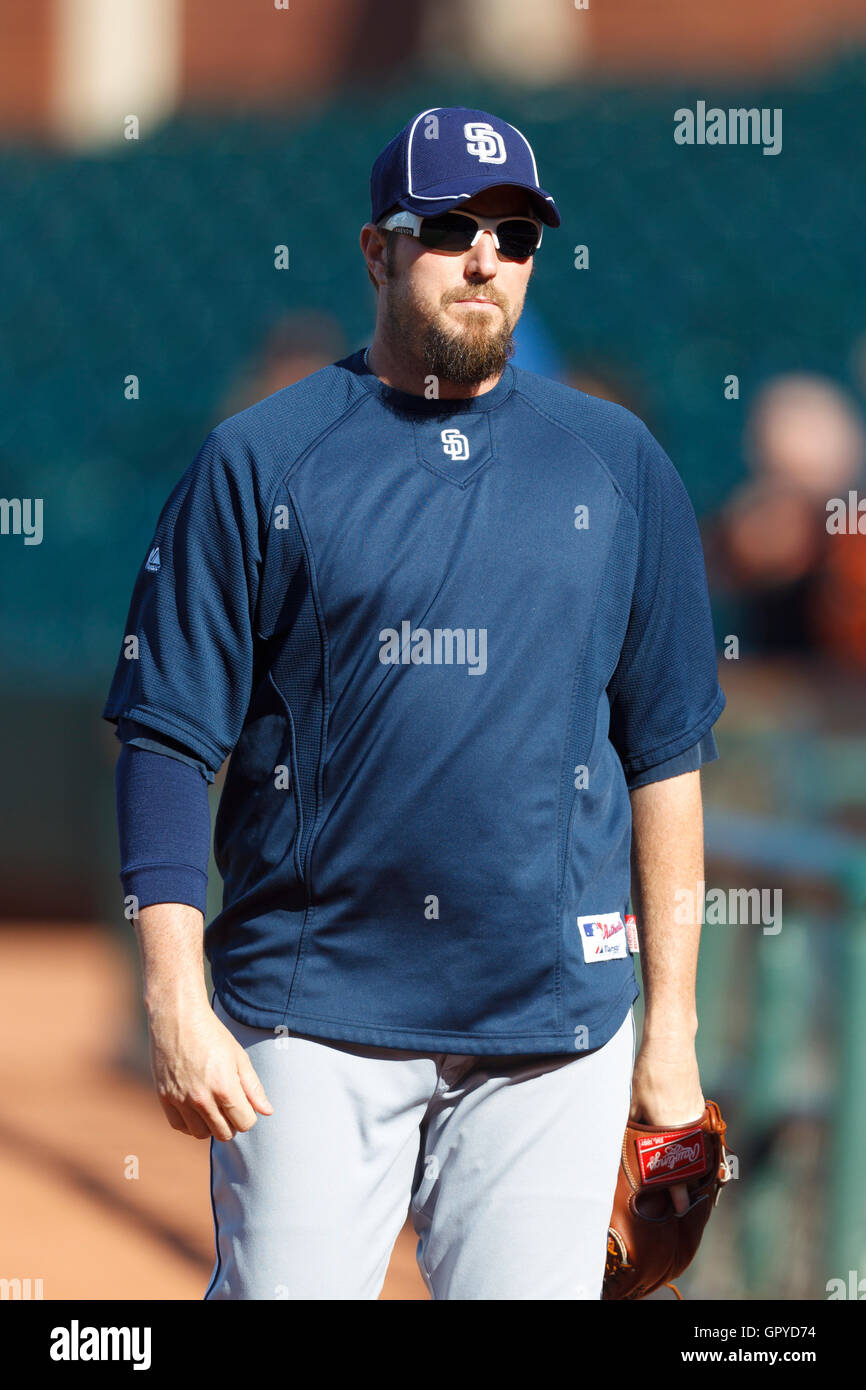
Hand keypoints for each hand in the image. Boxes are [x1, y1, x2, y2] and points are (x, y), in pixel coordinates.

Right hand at [146, 994, 273, 1141]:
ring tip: (212, 1104)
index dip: (249, 1115)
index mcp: (224, 1087)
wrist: (177, 1017)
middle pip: (224, 1133)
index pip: (245, 1124)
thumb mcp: (239, 1057)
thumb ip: (253, 1087)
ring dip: (210, 1124)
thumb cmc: (212, 1034)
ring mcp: (180, 1100)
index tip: (244, 1102)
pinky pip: (179, 1126)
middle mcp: (201, 1098)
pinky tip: (196, 1107)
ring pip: (201, 1134)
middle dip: (232, 1122)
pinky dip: (189, 1122)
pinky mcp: (164, 1097)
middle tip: (229, 1103)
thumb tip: (267, 1112)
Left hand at [629, 1035, 704, 1214]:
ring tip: (687, 1180)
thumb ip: (635, 1128)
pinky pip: (697, 1132)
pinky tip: (686, 1148)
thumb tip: (629, 1146)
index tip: (680, 1207)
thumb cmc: (649, 1073)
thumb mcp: (634, 1103)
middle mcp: (690, 1125)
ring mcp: (696, 1114)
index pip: (676, 1168)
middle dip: (686, 1181)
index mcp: (672, 1129)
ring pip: (696, 1147)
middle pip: (690, 1162)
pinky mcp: (698, 1104)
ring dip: (691, 1162)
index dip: (678, 1190)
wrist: (671, 1044)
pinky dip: (694, 1143)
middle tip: (684, 1201)